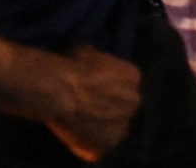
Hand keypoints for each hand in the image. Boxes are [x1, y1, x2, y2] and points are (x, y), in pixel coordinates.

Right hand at [37, 45, 141, 161]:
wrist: (61, 90)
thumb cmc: (73, 66)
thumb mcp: (88, 51)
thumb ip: (97, 59)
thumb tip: (92, 58)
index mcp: (133, 77)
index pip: (127, 83)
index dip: (111, 86)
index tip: (96, 87)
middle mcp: (134, 101)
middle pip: (124, 106)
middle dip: (111, 106)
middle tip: (91, 104)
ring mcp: (122, 124)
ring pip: (115, 127)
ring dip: (104, 125)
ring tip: (84, 121)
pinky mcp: (107, 144)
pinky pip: (101, 144)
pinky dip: (92, 142)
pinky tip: (80, 133)